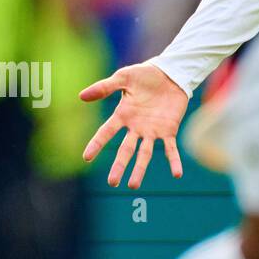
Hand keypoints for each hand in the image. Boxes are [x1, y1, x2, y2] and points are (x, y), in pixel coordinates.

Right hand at [80, 63, 187, 188]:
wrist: (170, 73)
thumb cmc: (145, 74)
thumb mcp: (123, 78)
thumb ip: (104, 87)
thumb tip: (81, 96)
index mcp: (123, 115)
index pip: (106, 132)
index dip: (96, 144)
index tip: (86, 157)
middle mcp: (136, 127)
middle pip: (125, 150)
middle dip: (119, 166)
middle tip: (112, 183)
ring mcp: (152, 131)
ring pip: (144, 154)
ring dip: (139, 169)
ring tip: (132, 186)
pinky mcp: (169, 130)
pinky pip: (171, 149)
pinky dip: (174, 161)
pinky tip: (177, 174)